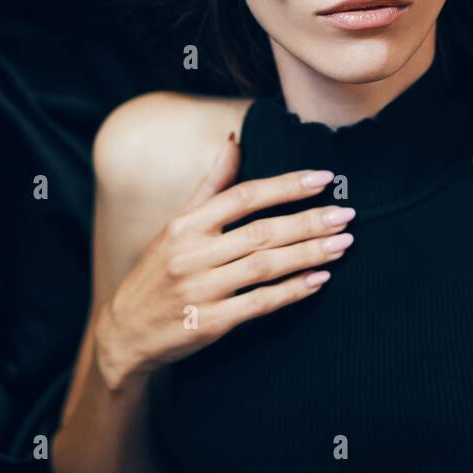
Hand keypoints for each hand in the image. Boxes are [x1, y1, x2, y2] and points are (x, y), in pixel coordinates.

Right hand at [95, 147, 354, 389]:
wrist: (126, 331)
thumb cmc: (158, 270)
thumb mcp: (176, 225)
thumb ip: (211, 186)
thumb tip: (235, 141)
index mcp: (186, 224)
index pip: (244, 196)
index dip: (287, 185)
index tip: (324, 178)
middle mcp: (191, 254)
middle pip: (262, 232)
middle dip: (309, 221)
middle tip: (346, 214)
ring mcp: (200, 290)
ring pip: (265, 266)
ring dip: (309, 254)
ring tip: (343, 244)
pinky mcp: (210, 323)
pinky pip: (260, 303)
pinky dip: (292, 291)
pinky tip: (319, 280)